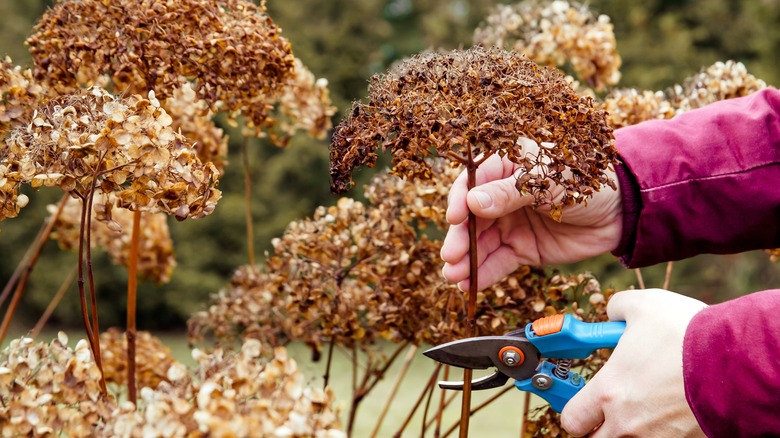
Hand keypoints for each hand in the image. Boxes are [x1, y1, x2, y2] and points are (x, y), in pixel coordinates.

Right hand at [440, 146, 622, 291]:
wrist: (621, 211)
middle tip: (450, 256)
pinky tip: (469, 285)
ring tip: (453, 276)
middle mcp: (501, 195)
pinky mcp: (523, 249)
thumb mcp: (547, 181)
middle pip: (472, 217)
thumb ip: (509, 193)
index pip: (473, 182)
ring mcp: (510, 224)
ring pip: (481, 243)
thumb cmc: (585, 181)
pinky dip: (483, 274)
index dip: (459, 200)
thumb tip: (472, 202)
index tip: (453, 218)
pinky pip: (499, 262)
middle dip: (460, 238)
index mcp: (506, 166)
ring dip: (466, 260)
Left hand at [561, 289, 706, 436]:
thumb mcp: (643, 305)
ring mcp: (656, 437)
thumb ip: (617, 309)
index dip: (574, 409)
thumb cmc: (688, 333)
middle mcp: (628, 423)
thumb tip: (612, 313)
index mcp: (609, 392)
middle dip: (597, 426)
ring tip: (639, 410)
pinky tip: (667, 413)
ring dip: (626, 431)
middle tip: (605, 410)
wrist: (738, 360)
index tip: (580, 399)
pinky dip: (659, 432)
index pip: (572, 419)